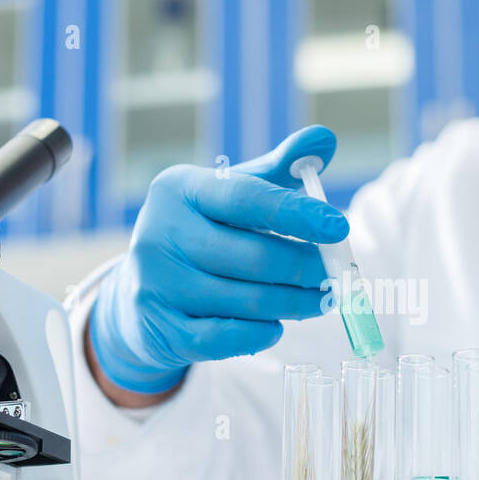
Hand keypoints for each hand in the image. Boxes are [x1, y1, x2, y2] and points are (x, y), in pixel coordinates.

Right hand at [89, 126, 344, 393]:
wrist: (139, 295)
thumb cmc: (202, 233)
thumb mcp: (232, 195)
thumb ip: (278, 170)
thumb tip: (324, 140)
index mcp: (180, 190)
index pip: (246, 198)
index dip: (297, 213)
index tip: (338, 226)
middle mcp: (161, 233)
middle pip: (254, 257)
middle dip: (306, 268)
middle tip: (336, 274)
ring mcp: (156, 285)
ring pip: (248, 302)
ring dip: (295, 304)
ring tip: (322, 299)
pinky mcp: (162, 329)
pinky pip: (225, 339)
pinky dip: (260, 334)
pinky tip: (277, 326)